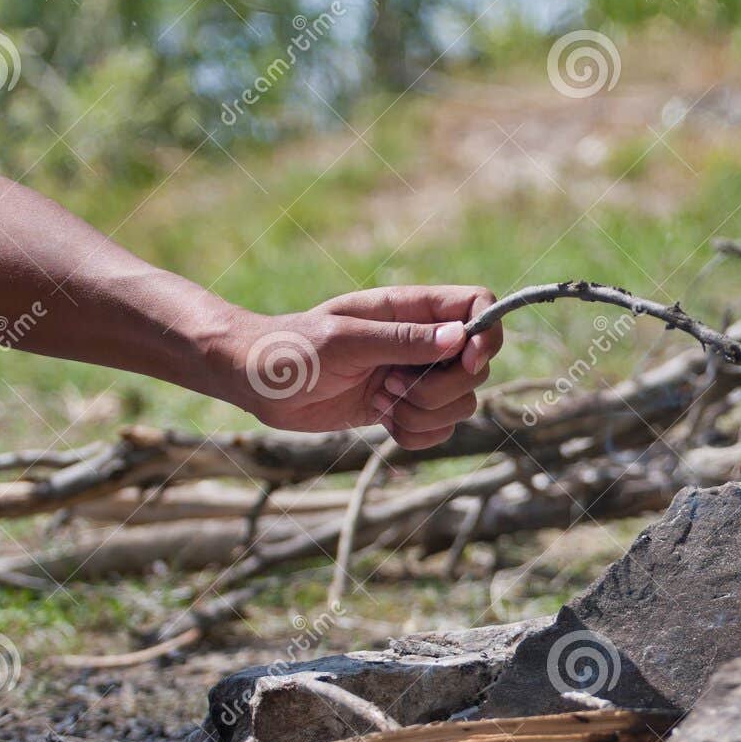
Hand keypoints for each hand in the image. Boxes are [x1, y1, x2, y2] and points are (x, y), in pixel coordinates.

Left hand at [222, 285, 503, 448]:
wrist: (254, 383)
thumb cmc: (291, 349)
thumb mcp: (345, 341)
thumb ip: (403, 341)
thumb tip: (460, 338)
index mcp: (410, 309)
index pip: (478, 306)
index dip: (486, 335)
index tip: (465, 362)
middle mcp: (421, 342)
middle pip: (477, 368)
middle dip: (443, 390)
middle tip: (393, 386)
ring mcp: (415, 377)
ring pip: (461, 404)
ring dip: (425, 415)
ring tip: (380, 403)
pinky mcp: (403, 409)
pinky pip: (439, 431)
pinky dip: (416, 435)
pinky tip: (382, 422)